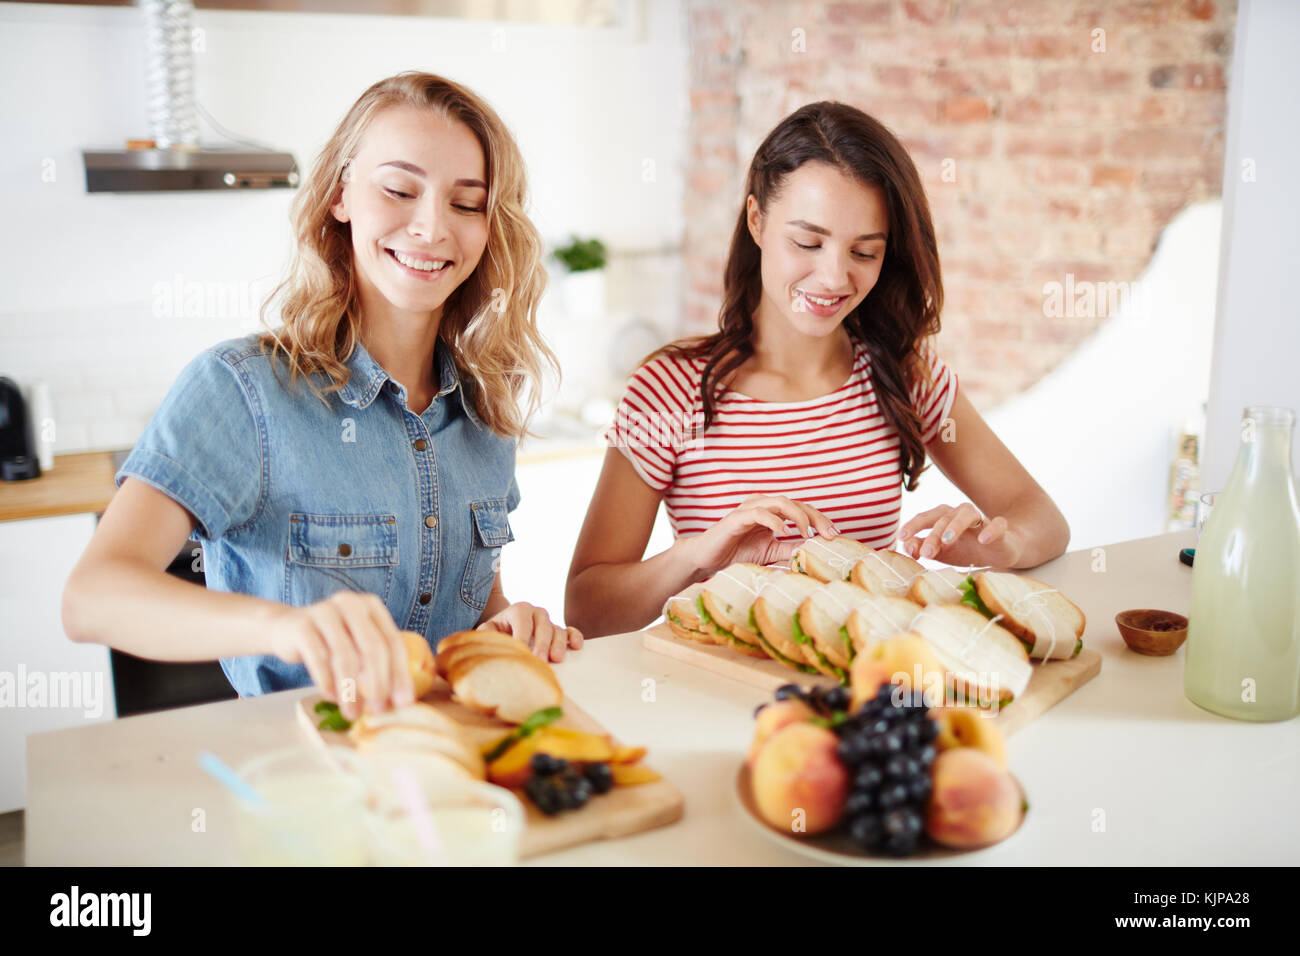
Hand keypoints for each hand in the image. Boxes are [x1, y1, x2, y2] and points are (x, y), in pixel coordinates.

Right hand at [267, 591, 414, 720]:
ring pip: (345, 656)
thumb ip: (377, 663)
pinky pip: (318, 658)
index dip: (400, 674)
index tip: (403, 703)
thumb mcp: (357, 643)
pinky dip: (326, 681)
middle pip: (372, 648)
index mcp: (371, 605)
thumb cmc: (330, 640)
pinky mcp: (301, 625)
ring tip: (352, 712)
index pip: (393, 641)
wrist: (286, 628)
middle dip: (378, 684)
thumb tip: (398, 701)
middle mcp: (351, 603)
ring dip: (350, 690)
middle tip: (378, 711)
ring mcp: (324, 611)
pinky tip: (331, 696)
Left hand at [478, 602, 582, 662]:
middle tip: (541, 661)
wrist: (508, 628)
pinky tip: (576, 647)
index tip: (522, 654)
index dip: (523, 638)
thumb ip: (485, 632)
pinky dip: (575, 637)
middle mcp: (537, 613)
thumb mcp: (488, 629)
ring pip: (558, 630)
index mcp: (519, 610)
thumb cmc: (498, 631)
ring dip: (559, 644)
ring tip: (557, 659)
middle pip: (543, 626)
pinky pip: (571, 631)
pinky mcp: (560, 631)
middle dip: (542, 644)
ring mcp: (550, 622)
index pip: (523, 623)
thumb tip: (484, 637)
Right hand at [681, 494, 837, 572]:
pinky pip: (759, 512)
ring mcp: (749, 509)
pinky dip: (774, 520)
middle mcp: (762, 505)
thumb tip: (813, 550)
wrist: (707, 559)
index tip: (835, 534)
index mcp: (772, 511)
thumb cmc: (736, 553)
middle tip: (829, 533)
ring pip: (780, 502)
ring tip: (807, 532)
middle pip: (795, 503)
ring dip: (798, 516)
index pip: (801, 510)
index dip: (820, 519)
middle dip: (815, 517)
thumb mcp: (770, 552)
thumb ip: (789, 548)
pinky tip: (784, 532)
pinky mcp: (737, 517)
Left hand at [896, 503, 1022, 567]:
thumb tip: (906, 547)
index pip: (924, 518)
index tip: (901, 538)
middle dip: (933, 535)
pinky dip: (990, 530)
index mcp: (943, 517)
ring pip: (967, 514)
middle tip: (926, 553)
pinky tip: (983, 540)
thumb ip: (922, 547)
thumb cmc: (965, 548)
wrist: (999, 550)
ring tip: (947, 541)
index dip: (912, 526)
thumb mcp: (941, 551)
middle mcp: (959, 514)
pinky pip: (997, 524)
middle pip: (943, 517)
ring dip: (955, 526)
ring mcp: (981, 520)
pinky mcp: (1000, 528)